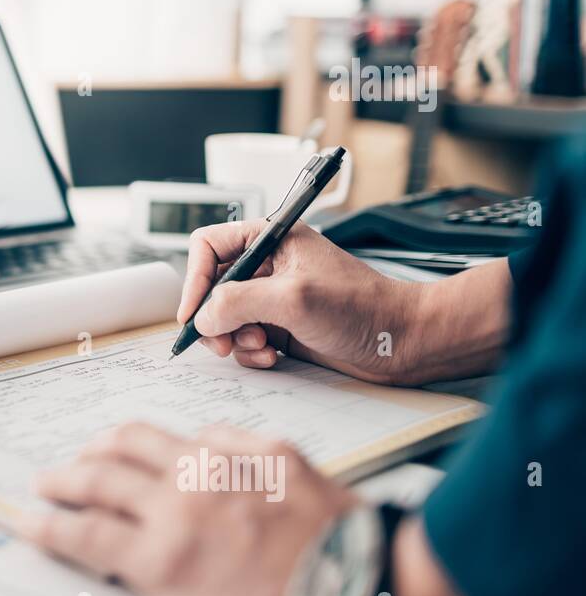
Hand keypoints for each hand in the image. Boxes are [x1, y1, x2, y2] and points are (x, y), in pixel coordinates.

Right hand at [24, 423, 357, 595]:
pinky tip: (185, 450)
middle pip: (98, 476)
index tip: (29, 520)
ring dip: (108, 443)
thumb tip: (132, 571)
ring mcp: (222, 468)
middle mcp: (182, 503)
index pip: (79, 534)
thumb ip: (160, 591)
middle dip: (62, 478)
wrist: (374, 594)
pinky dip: (188, 443)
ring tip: (95, 448)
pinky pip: (211, 433)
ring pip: (143, 437)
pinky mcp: (264, 450)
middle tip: (48, 479)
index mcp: (163, 558)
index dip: (45, 527)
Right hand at [177, 220, 414, 383]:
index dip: (195, 279)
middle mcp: (268, 265)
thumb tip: (202, 318)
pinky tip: (273, 356)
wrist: (402, 343)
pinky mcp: (281, 326)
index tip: (193, 313)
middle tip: (221, 342)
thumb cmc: (364, 308)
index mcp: (271, 239)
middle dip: (214, 318)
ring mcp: (273, 297)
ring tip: (260, 346)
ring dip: (234, 338)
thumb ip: (237, 303)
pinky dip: (250, 352)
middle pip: (212, 287)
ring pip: (224, 317)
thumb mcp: (292, 299)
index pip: (208, 247)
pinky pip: (243, 338)